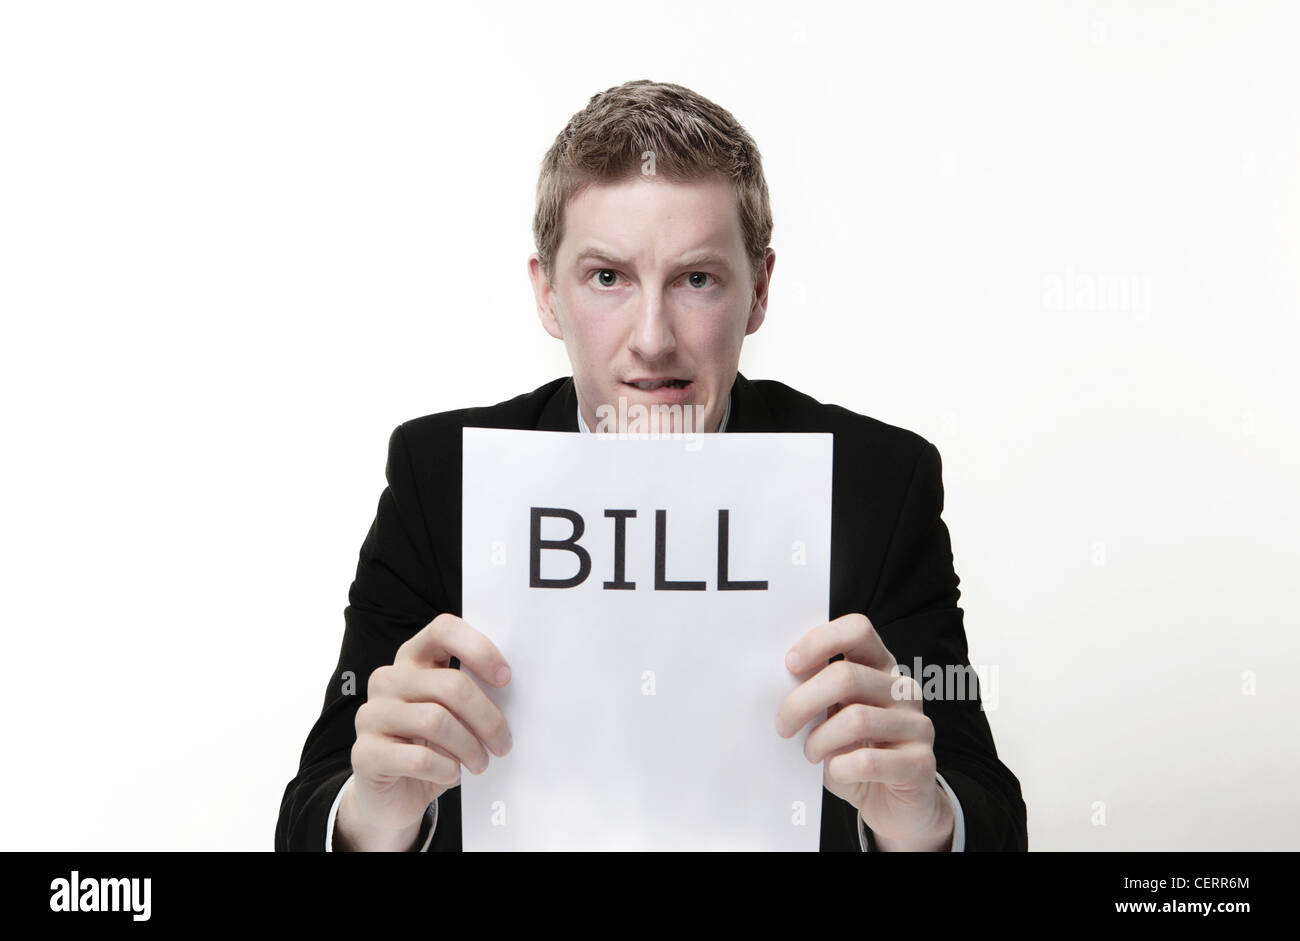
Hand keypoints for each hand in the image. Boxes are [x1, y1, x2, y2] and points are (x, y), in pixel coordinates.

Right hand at [334, 613, 513, 850]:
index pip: (444, 630)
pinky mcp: (364, 752)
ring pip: (436, 721)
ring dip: (469, 748)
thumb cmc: (432, 748)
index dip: (479, 649)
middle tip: (503, 744)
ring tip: (481, 764)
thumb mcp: (454, 715)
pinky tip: (451, 774)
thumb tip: (510, 692)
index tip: (504, 678)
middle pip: (451, 685)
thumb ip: (471, 695)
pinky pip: (418, 758)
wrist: (394, 796)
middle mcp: (387, 680)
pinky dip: (446, 770)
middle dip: (487, 718)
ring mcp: (371, 714)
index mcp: (412, 659)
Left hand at [775, 613, 952, 850]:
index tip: (790, 664)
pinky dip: (840, 768)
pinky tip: (837, 772)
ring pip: (855, 720)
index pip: (858, 630)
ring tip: (810, 753)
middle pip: (846, 676)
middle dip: (802, 701)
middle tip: (783, 725)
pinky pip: (869, 761)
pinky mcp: (921, 763)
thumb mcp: (833, 719)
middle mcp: (903, 690)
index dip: (820, 641)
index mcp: (881, 668)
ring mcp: (917, 725)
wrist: (895, 804)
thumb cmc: (855, 754)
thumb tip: (776, 685)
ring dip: (819, 740)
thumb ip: (817, 697)